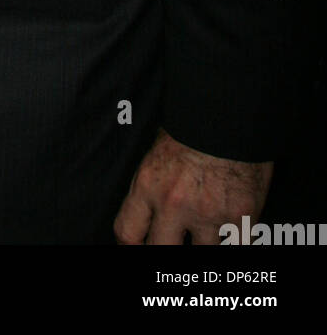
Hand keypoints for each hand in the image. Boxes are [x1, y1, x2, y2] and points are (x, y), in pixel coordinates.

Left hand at [114, 127, 272, 244]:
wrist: (229, 113)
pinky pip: (236, 247)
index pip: (128, 232)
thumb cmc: (192, 125)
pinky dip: (235, 241)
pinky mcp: (239, 218)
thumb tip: (150, 208)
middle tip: (175, 242)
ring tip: (209, 229)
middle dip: (167, 248)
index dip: (131, 247)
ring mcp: (208, 215)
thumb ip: (153, 184)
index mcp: (149, 185)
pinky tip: (233, 232)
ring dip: (205, 244)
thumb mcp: (157, 151)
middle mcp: (174, 205)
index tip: (137, 248)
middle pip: (161, 251)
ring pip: (202, 254)